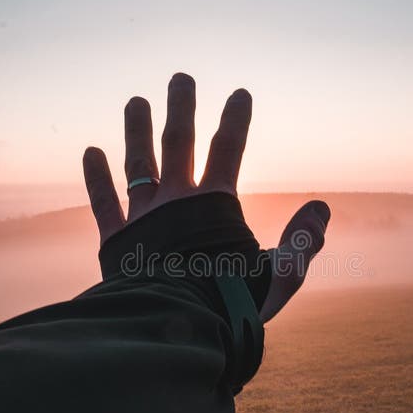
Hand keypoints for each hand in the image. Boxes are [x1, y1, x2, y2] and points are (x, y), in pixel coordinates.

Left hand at [83, 72, 329, 321]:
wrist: (173, 335)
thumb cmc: (231, 310)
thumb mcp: (279, 278)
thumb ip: (302, 243)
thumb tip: (321, 208)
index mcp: (215, 207)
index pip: (229, 151)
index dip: (236, 120)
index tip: (239, 92)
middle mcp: (176, 203)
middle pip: (179, 143)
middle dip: (182, 109)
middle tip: (180, 78)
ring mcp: (144, 219)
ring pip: (139, 164)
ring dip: (137, 131)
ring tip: (135, 101)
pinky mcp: (117, 241)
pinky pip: (104, 203)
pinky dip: (97, 177)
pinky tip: (90, 151)